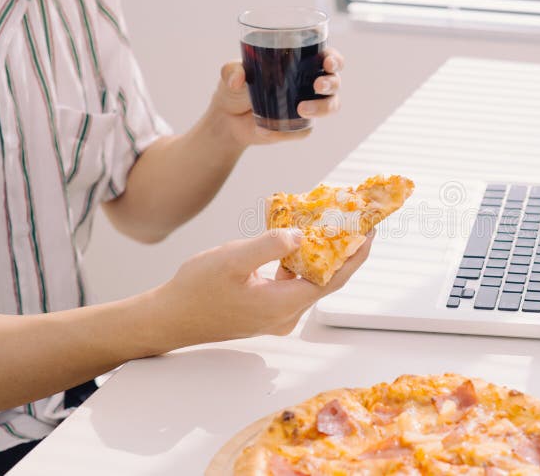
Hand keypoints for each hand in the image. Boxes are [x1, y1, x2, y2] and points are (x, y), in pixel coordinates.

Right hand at [153, 228, 371, 345]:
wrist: (169, 317)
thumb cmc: (196, 291)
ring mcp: (277, 314)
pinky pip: (293, 282)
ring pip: (310, 279)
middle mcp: (287, 314)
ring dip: (320, 254)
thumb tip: (301, 235)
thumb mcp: (232, 260)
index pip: (334, 279)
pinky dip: (299, 261)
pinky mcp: (267, 309)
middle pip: (326, 279)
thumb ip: (269, 245)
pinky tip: (296, 240)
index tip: (371, 230)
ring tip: (328, 224)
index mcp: (285, 305)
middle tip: (354, 221)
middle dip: (343, 250)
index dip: (356, 254)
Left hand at [208, 49, 344, 146]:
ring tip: (302, 109)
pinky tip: (267, 130)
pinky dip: (289, 131)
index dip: (334, 59)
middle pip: (335, 82)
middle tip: (317, 85)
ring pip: (330, 106)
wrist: (227, 120)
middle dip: (331, 83)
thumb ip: (231, 71)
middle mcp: (309, 84)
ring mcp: (308, 107)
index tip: (327, 61)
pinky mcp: (299, 128)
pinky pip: (304, 130)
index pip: (327, 58)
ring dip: (323, 107)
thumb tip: (238, 79)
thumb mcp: (229, 74)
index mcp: (301, 64)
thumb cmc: (235, 89)